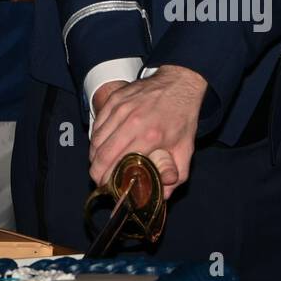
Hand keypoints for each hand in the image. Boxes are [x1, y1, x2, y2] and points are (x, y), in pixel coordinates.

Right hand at [88, 65, 207, 198]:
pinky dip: (96, 139)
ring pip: (95, 140)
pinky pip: (97, 125)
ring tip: (101, 165)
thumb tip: (160, 196)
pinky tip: (103, 146)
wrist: (179, 84)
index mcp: (149, 137)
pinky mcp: (114, 100)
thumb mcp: (185, 149)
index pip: (116, 165)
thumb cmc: (181, 117)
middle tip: (101, 180)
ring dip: (95, 157)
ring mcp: (120, 109)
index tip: (109, 188)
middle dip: (96, 172)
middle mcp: (131, 122)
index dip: (108, 181)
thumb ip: (176, 176)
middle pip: (100, 155)